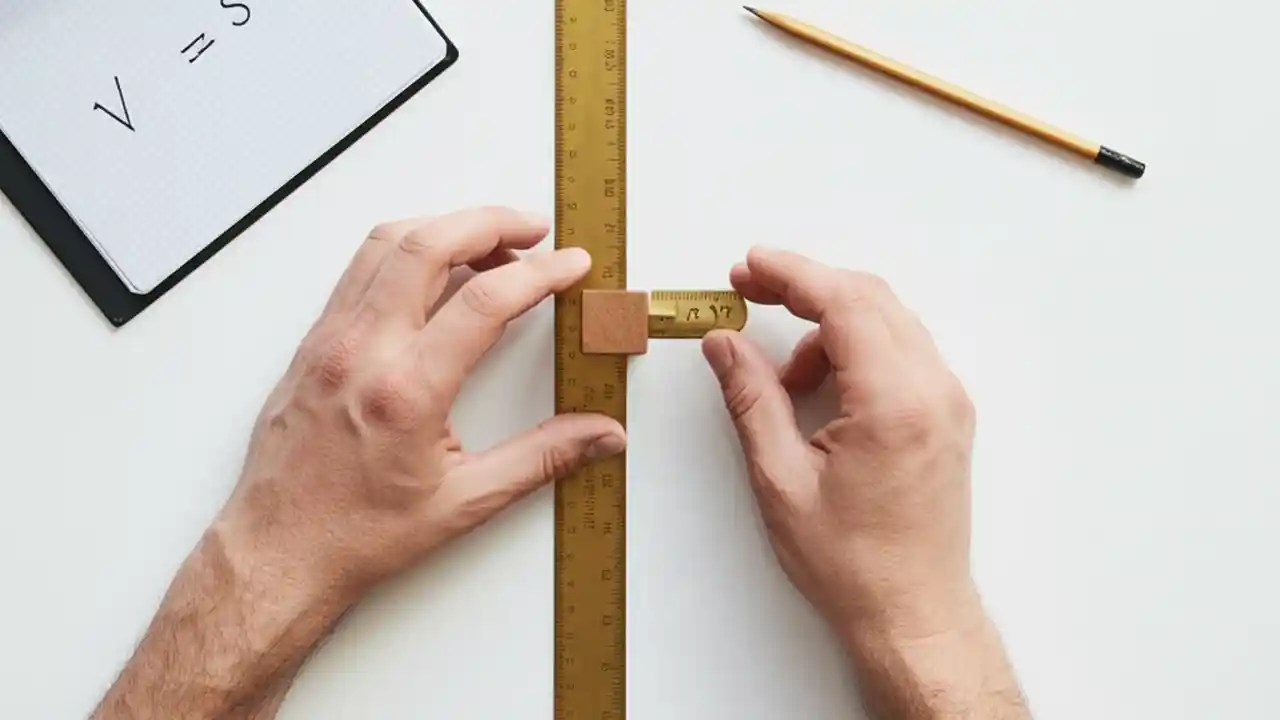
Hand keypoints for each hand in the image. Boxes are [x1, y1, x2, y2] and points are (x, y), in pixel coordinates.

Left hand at [219, 206, 623, 604]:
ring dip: (445, 227)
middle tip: (534, 229)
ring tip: (490, 243)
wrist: (278, 552)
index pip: (484, 302)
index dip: (540, 274)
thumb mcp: (465, 503)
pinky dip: (404, 249)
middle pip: (429, 244)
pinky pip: (359, 269)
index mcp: (406, 392)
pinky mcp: (312, 342)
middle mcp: (362, 352)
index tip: (571, 265)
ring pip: (386, 243)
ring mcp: (329, 340)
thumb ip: (543, 459)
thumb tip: (602, 436)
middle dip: (490, 222)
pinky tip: (434, 269)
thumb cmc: (359, 534)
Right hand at [703, 248, 1025, 718]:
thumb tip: (724, 344)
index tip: (748, 267)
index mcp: (895, 403)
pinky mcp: (947, 415)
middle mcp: (934, 391)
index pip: (844, 303)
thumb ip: (752, 400)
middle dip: (806, 286)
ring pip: (886, 320)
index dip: (790, 274)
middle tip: (750, 290)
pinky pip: (900, 351)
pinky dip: (855, 348)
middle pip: (869, 297)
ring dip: (829, 324)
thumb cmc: (853, 565)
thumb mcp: (781, 481)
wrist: (914, 614)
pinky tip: (820, 385)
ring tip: (783, 376)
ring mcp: (948, 401)